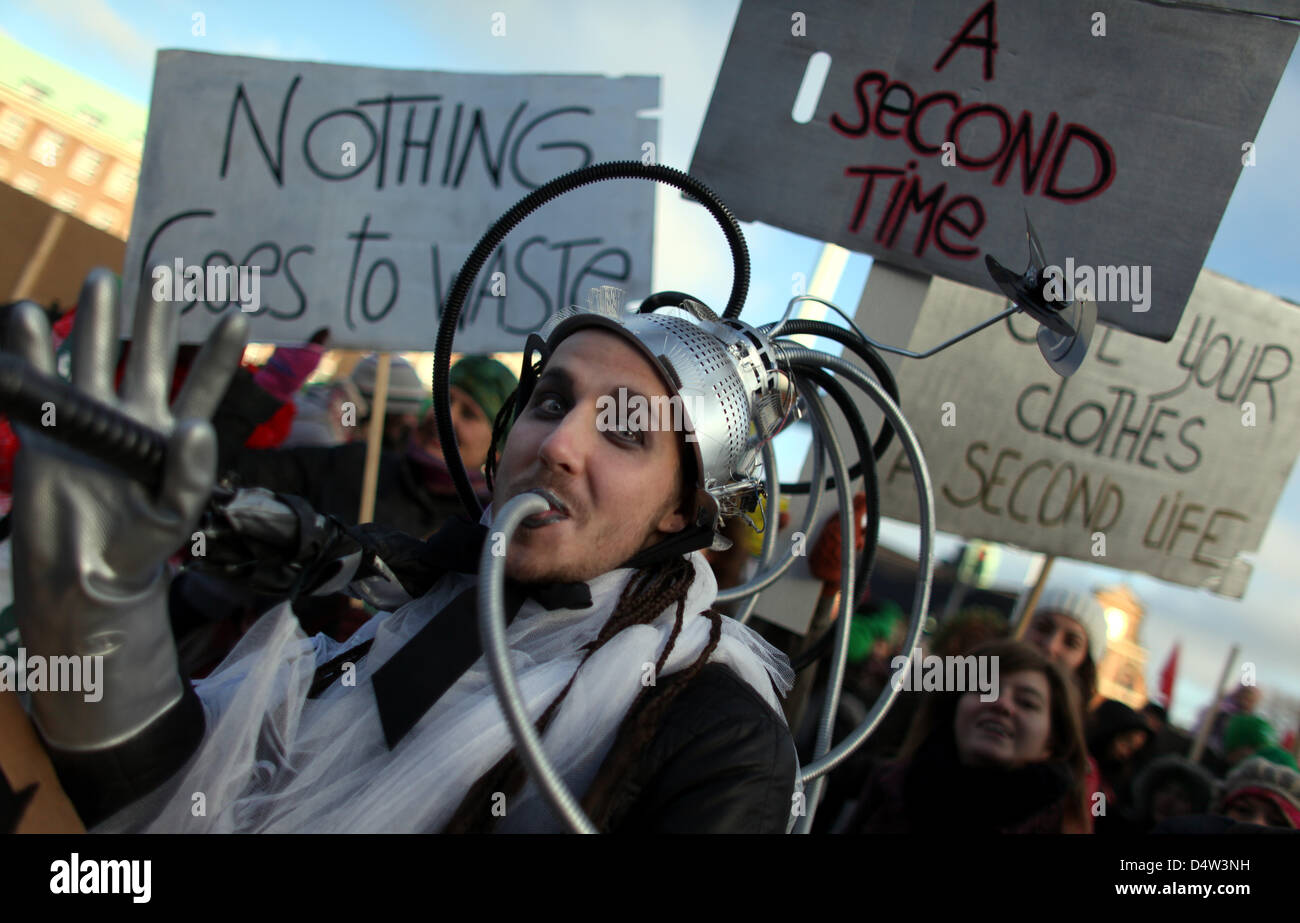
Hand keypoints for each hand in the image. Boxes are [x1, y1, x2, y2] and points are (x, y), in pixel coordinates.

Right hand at [6, 268, 246, 748]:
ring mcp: (92, 420)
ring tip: (102, 278)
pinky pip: (39, 382)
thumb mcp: (176, 513)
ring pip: (96, 358)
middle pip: (148, 357)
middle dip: (153, 317)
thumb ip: (191, 472)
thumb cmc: (139, 547)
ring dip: (98, 321)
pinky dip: (33, 349)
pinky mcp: (47, 429)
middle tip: (160, 273)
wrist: (81, 573)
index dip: (219, 352)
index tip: (239, 315)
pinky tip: (29, 315)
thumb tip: (197, 426)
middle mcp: (135, 418)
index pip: (203, 386)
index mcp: (173, 436)